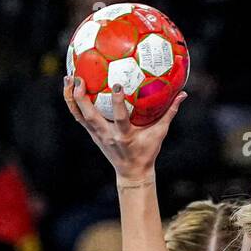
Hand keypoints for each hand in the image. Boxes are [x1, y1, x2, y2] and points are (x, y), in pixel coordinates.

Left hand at [62, 75, 186, 181]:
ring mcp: (97, 135)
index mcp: (124, 136)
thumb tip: (183, 94)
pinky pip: (79, 116)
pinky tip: (70, 87)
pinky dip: (73, 102)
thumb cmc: (147, 152)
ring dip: (71, 97)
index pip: (120, 118)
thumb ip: (169, 113)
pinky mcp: (92, 133)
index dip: (118, 102)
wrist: (132, 172)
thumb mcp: (159, 134)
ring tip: (67, 78)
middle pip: (89, 116)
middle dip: (82, 98)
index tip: (118, 85)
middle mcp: (107, 135)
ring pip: (79, 115)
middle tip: (79, 78)